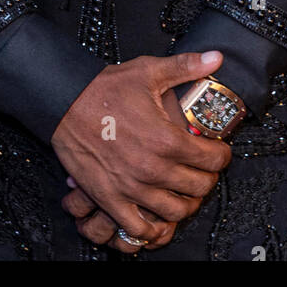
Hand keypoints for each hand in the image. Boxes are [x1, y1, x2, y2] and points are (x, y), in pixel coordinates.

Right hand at [51, 50, 231, 253]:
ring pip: (175, 212)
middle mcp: (153, 168)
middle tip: (203, 170)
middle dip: (207, 179)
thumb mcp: (148, 71)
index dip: (221, 156)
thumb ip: (185, 66)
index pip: (213, 160)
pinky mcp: (110, 199)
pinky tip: (156, 216)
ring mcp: (131, 188)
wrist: (64, 103)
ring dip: (186, 204)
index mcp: (166, 139)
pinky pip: (138, 228)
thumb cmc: (104, 89)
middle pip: (198, 188)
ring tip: (184, 192)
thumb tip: (215, 58)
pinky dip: (152, 229)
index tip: (218, 152)